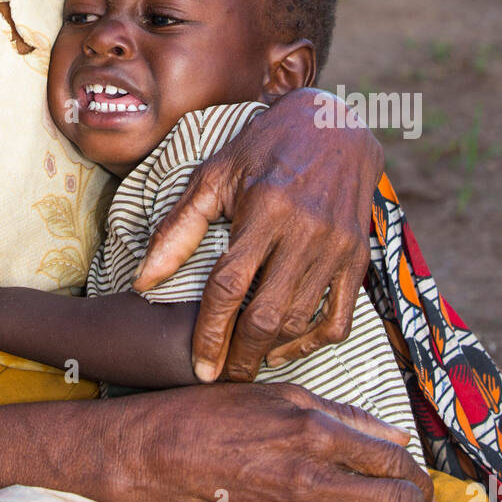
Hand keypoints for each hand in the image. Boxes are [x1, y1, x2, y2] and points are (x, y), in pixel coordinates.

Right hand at [109, 381, 432, 501]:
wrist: (158, 453)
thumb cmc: (210, 415)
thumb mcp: (277, 395)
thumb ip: (339, 414)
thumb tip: (389, 433)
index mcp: (313, 428)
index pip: (391, 457)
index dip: (412, 470)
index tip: (413, 473)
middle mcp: (311, 470)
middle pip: (394, 498)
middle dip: (411, 497)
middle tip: (412, 494)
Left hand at [131, 87, 382, 380]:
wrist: (332, 124)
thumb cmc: (262, 148)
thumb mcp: (215, 175)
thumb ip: (178, 229)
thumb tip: (143, 281)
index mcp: (264, 208)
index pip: (230, 286)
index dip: (210, 333)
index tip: (200, 367)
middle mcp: (304, 230)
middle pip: (266, 314)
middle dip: (240, 356)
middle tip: (222, 377)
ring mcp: (336, 245)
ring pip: (300, 321)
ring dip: (271, 352)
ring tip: (247, 361)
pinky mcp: (358, 256)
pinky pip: (339, 318)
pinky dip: (312, 343)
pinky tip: (287, 347)